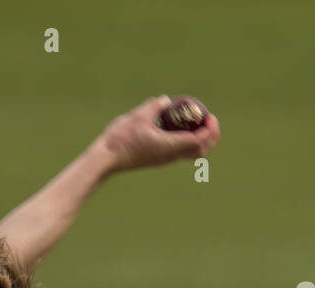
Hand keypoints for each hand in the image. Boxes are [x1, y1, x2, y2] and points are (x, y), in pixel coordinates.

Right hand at [94, 96, 220, 174]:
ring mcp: (163, 159)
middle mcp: (170, 156)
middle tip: (209, 119)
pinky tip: (177, 126)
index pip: (199, 141)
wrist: (105, 160)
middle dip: (209, 136)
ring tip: (196, 122)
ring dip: (199, 139)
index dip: (209, 129)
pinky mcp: (157, 158)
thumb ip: (155, 107)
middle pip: (200, 151)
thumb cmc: (120, 138)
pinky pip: (179, 150)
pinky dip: (186, 140)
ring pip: (190, 153)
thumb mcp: (138, 116)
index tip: (209, 116)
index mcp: (170, 146)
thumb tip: (166, 100)